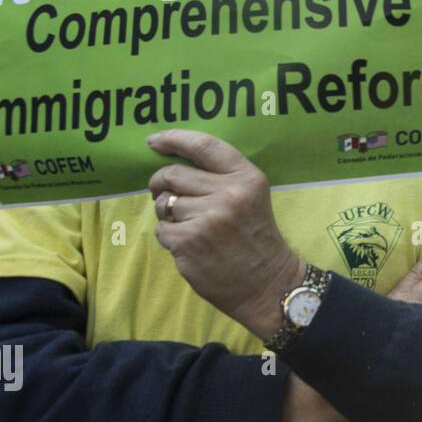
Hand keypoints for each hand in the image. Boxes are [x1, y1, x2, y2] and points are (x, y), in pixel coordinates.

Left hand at [147, 129, 302, 338]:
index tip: (153, 141)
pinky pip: (162, 229)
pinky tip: (189, 245)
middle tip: (164, 193)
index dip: (174, 139)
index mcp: (247, 178)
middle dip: (161, 183)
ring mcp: (208, 218)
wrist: (268, 283)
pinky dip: (169, 237)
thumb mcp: (251, 197)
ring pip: (164, 203)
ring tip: (190, 227)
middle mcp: (229, 194)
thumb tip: (171, 165)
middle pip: (174, 174)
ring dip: (169, 215)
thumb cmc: (255, 239)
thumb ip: (221, 178)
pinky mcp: (190, 241)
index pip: (204, 146)